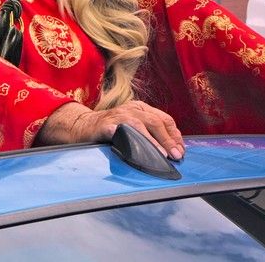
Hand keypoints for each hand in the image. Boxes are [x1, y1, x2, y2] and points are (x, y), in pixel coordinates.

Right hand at [36, 100, 184, 160]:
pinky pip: (115, 130)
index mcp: (142, 109)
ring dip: (151, 141)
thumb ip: (153, 134)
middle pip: (155, 122)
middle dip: (167, 140)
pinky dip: (120, 134)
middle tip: (175, 155)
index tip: (180, 151)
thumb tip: (175, 149)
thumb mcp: (136, 127)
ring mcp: (117, 116)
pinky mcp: (103, 125)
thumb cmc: (114, 129)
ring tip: (160, 154)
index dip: (175, 136)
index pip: (165, 120)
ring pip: (139, 125)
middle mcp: (131, 109)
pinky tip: (125, 139)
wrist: (83, 125)